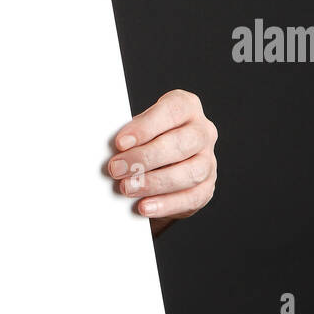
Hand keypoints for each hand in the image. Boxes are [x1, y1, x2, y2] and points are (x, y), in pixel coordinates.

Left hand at [106, 89, 217, 234]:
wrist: (157, 170)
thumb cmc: (143, 143)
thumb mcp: (137, 131)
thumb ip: (128, 136)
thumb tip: (105, 150)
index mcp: (186, 107)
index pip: (172, 111)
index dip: (146, 127)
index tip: (120, 142)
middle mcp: (202, 131)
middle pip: (182, 143)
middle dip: (145, 158)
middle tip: (116, 169)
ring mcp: (208, 160)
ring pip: (190, 172)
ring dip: (154, 182)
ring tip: (127, 188)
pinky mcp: (206, 188)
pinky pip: (191, 197)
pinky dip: (166, 203)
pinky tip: (145, 206)